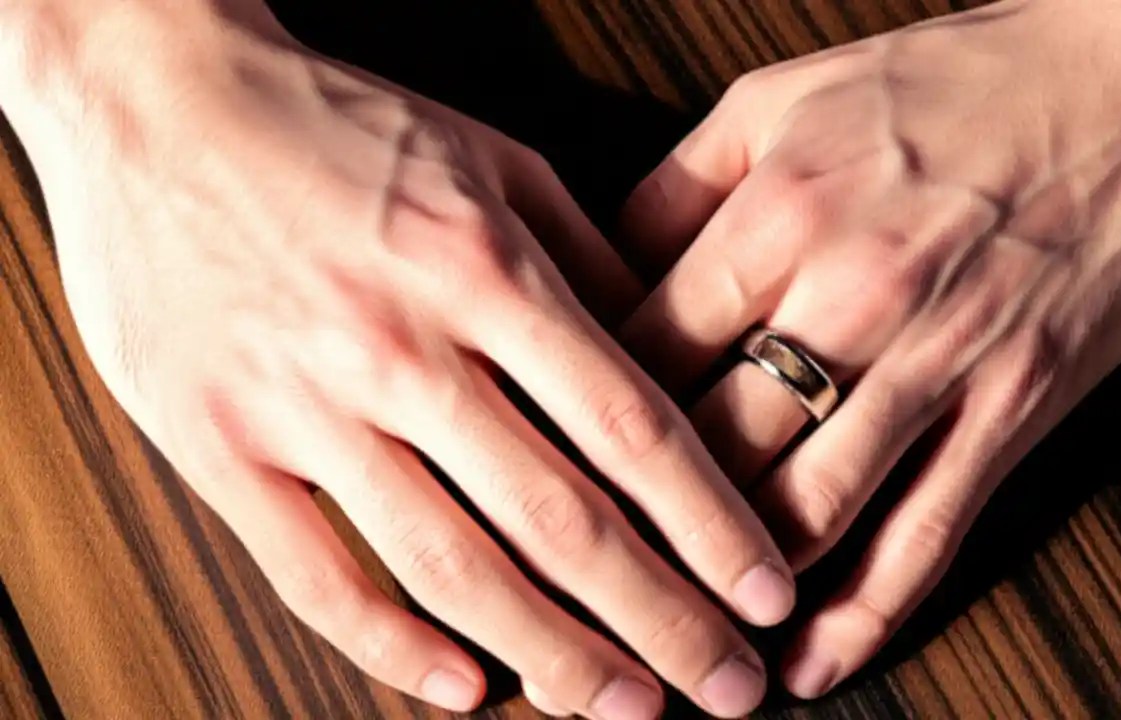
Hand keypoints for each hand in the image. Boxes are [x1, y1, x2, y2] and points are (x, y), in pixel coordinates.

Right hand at [0, 2, 796, 716]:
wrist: (160, 101)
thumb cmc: (338, 125)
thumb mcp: (491, 159)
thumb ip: (584, 261)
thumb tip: (664, 353)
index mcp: (482, 268)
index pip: (630, 428)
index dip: (712, 526)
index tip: (766, 593)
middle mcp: (402, 345)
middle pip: (559, 518)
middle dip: (659, 619)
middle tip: (726, 686)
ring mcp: (304, 403)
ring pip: (449, 565)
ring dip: (550, 655)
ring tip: (623, 708)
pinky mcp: (218, 444)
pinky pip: (314, 574)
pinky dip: (391, 648)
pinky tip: (461, 688)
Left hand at [619, 0, 1120, 697]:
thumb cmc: (946, 78)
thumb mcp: (780, 97)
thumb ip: (677, 188)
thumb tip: (597, 274)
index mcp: (777, 214)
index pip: (642, 356)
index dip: (582, 427)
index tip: (556, 476)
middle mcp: (850, 295)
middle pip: (711, 447)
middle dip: (642, 525)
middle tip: (592, 577)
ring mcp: (939, 360)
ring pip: (808, 509)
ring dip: (735, 587)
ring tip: (681, 636)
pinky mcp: (1014, 406)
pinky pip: (927, 533)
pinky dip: (866, 613)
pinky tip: (812, 660)